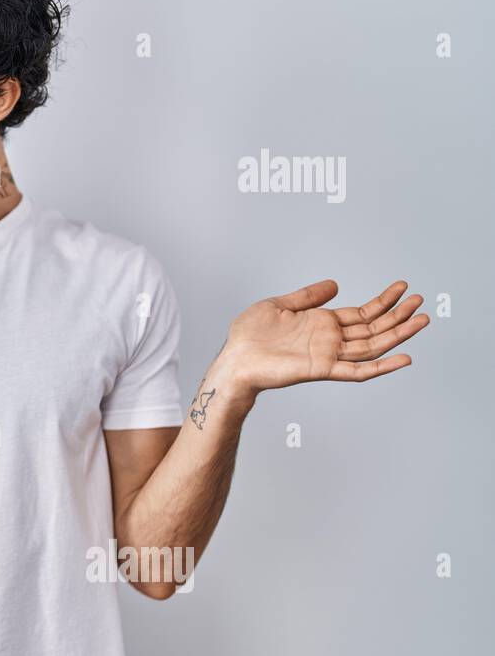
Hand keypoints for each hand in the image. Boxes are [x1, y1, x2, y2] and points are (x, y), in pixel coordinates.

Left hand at [220, 279, 428, 394]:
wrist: (234, 358)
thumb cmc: (249, 336)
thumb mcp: (280, 305)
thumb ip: (308, 296)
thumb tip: (335, 285)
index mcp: (322, 323)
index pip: (362, 313)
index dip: (383, 301)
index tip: (403, 288)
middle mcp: (329, 340)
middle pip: (373, 328)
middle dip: (398, 315)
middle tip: (421, 301)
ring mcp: (328, 355)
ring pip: (372, 346)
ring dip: (398, 335)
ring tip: (421, 320)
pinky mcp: (321, 369)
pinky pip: (357, 371)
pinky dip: (381, 367)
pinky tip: (403, 359)